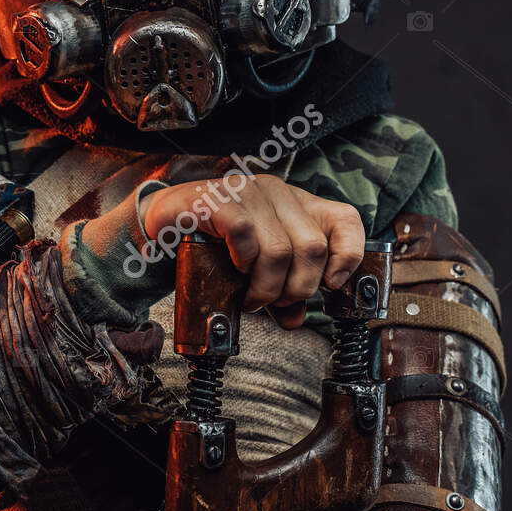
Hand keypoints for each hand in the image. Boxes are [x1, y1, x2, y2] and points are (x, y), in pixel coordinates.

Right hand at [142, 173, 363, 326]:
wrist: (162, 226)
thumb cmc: (215, 245)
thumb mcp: (257, 270)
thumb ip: (280, 290)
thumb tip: (296, 319)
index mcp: (297, 204)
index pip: (346, 220)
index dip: (348, 256)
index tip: (332, 285)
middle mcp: (278, 192)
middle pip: (313, 248)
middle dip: (296, 288)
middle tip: (272, 302)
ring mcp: (248, 192)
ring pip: (281, 250)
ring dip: (266, 287)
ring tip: (249, 297)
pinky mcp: (218, 200)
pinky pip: (246, 235)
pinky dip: (243, 263)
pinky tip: (234, 270)